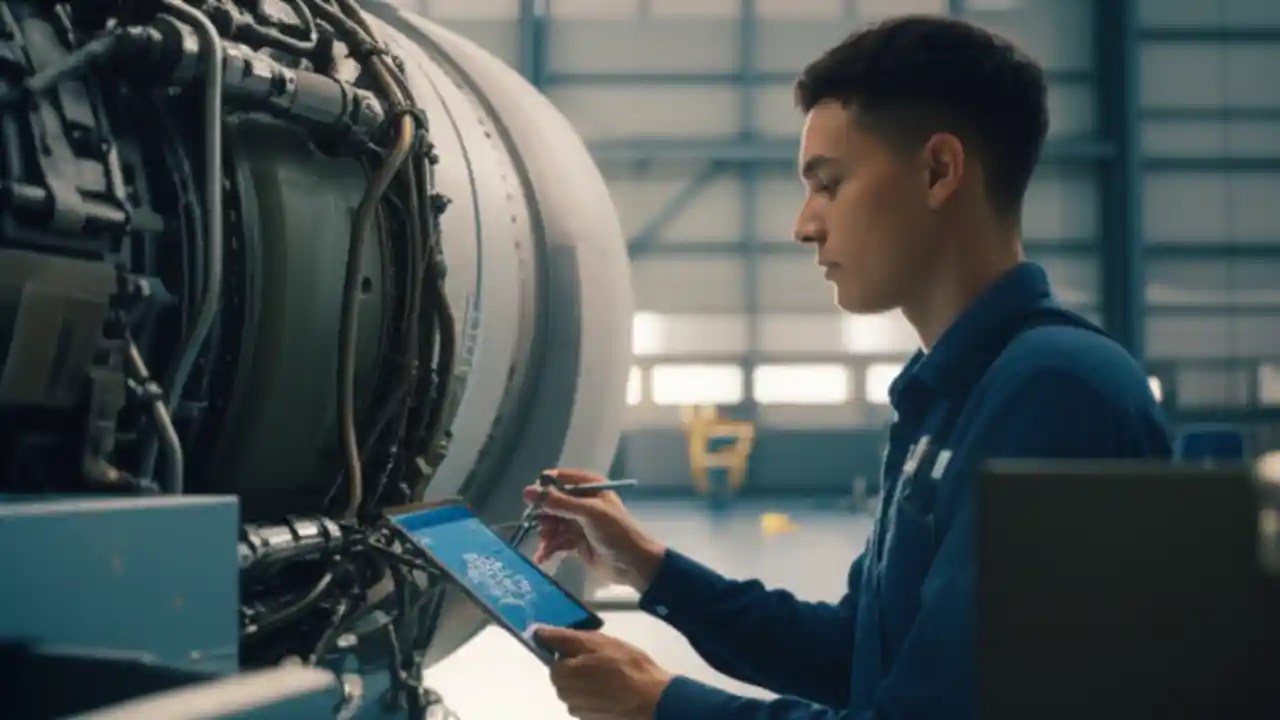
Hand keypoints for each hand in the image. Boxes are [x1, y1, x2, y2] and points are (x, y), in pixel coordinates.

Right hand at [524, 468, 665, 591]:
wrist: (633, 565)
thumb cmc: (615, 533)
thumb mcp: (588, 513)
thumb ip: (558, 502)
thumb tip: (527, 491)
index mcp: (591, 487)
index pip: (561, 479)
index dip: (545, 488)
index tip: (531, 499)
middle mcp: (584, 502)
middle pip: (553, 502)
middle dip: (544, 514)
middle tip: (541, 525)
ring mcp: (579, 522)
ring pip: (553, 523)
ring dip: (546, 533)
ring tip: (547, 542)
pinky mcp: (576, 541)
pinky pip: (556, 541)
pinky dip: (549, 548)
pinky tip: (542, 557)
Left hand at [536, 626, 672, 719]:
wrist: (652, 699)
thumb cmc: (625, 665)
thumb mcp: (596, 642)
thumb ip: (564, 637)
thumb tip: (538, 631)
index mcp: (562, 676)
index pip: (555, 659)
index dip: (573, 652)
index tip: (592, 650)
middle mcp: (565, 697)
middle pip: (564, 677)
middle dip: (579, 668)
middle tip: (604, 660)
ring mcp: (579, 711)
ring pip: (576, 690)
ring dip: (588, 682)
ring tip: (612, 675)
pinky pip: (588, 702)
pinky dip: (597, 695)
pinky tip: (614, 689)